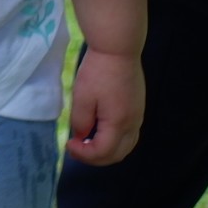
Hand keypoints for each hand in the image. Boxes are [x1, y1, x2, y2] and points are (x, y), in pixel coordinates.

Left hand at [64, 47, 144, 164]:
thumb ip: (81, 122)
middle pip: (117, 155)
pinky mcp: (139, 108)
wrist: (117, 49)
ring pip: (126, 146)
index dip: (84, 154)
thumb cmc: (97, 72)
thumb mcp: (82, 98)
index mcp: (118, 123)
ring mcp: (139, 116)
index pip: (103, 152)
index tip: (68, 144)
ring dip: (107, 151)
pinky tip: (101, 132)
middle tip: (76, 149)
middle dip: (95, 158)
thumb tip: (82, 137)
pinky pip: (130, 135)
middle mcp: (133, 124)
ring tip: (88, 144)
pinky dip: (116, 141)